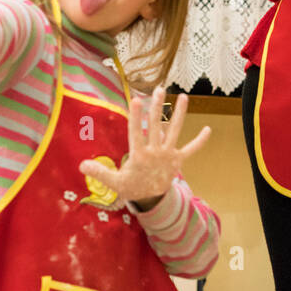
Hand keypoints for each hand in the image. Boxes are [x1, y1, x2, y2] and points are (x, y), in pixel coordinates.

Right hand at [80, 90, 209, 206]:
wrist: (151, 201)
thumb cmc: (131, 187)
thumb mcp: (114, 182)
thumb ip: (99, 172)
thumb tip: (81, 164)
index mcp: (139, 156)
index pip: (136, 132)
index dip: (136, 115)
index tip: (137, 99)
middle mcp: (155, 152)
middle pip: (156, 126)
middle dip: (157, 107)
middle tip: (159, 89)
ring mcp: (168, 155)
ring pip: (175, 131)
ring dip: (180, 114)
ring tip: (184, 97)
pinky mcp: (178, 160)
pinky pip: (191, 150)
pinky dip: (200, 141)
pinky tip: (209, 129)